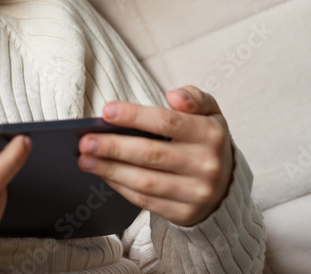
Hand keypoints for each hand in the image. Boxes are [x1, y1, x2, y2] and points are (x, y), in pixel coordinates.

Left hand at [77, 85, 233, 226]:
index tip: (105, 112)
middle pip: (151, 154)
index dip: (134, 116)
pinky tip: (104, 174)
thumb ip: (193, 97)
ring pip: (145, 181)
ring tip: (85, 160)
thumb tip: (173, 96)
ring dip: (110, 170)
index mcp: (211, 134)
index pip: (167, 122)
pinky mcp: (184, 213)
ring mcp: (197, 193)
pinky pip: (145, 200)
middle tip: (85, 142)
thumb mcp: (210, 113)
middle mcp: (207, 164)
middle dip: (113, 147)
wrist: (226, 186)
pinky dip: (120, 186)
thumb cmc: (205, 141)